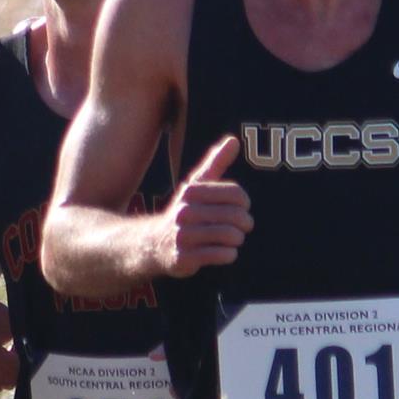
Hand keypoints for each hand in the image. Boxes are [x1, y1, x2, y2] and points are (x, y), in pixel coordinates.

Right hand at [159, 135, 251, 275]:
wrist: (154, 244)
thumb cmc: (184, 213)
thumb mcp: (196, 185)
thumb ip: (216, 162)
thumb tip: (234, 140)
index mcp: (191, 192)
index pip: (236, 194)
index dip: (244, 203)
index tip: (241, 208)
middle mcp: (185, 213)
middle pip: (236, 216)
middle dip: (244, 223)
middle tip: (242, 227)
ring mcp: (183, 236)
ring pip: (230, 236)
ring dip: (237, 240)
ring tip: (233, 239)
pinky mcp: (184, 258)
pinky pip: (221, 255)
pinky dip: (229, 254)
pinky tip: (225, 252)